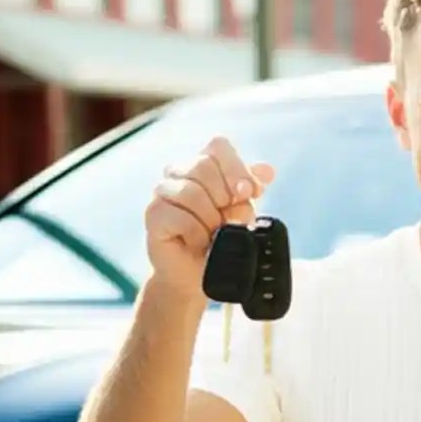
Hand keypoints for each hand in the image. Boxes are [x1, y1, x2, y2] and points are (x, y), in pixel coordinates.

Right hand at [145, 137, 274, 297]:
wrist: (198, 276)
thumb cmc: (220, 241)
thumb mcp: (242, 213)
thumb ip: (250, 189)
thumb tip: (266, 170)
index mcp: (204, 164)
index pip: (218, 146)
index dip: (236, 168)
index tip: (249, 193)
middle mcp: (179, 172)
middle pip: (203, 165)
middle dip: (224, 197)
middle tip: (228, 221)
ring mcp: (163, 192)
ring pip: (191, 192)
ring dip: (210, 219)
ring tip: (213, 235)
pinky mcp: (154, 214)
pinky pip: (179, 216)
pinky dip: (197, 233)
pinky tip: (200, 242)